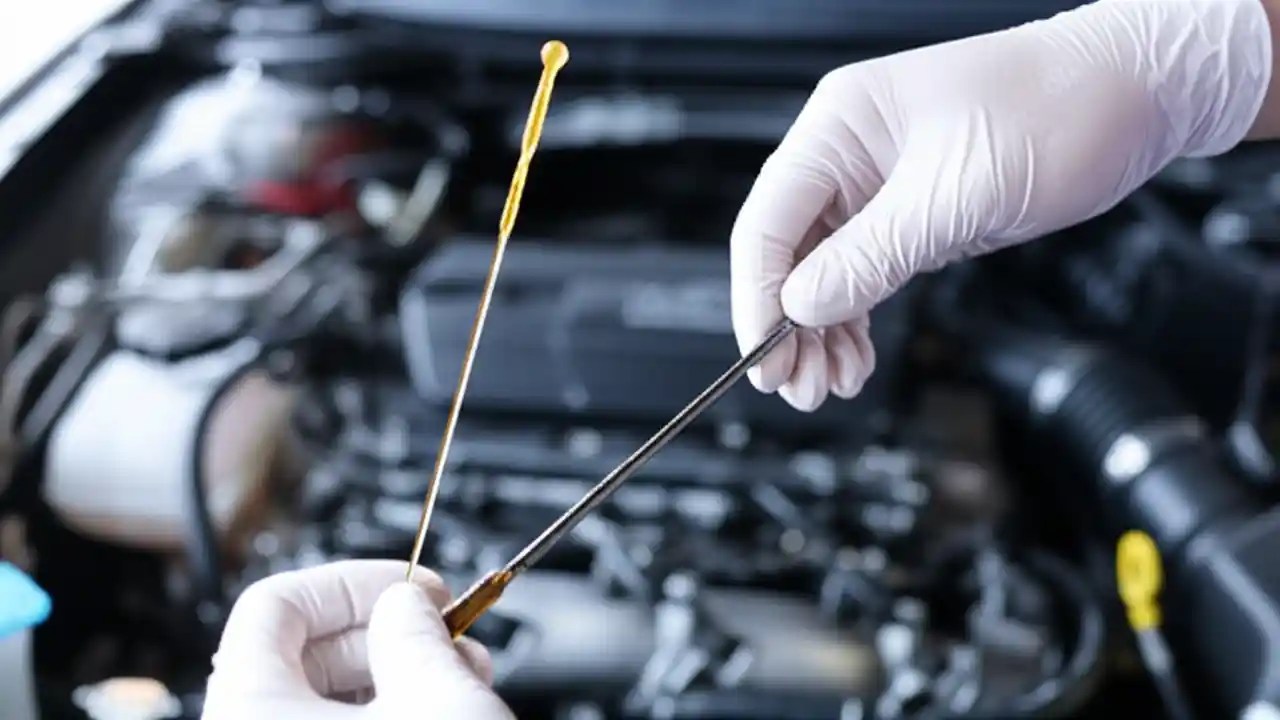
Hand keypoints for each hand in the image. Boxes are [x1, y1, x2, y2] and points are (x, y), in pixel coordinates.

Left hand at [201, 560, 513, 719]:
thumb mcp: (438, 698)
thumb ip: (414, 630)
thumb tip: (406, 602)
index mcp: (250, 709)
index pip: (273, 604)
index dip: (351, 582)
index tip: (409, 586)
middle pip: (303, 651)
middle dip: (387, 630)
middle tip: (446, 630)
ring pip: (324, 700)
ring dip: (397, 673)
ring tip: (460, 674)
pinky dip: (389, 713)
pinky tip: (443, 710)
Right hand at [731, 0, 1275, 410]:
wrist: (1136, 93)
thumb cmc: (1057, 109)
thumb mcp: (955, 195)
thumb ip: (871, 254)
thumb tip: (802, 306)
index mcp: (841, 123)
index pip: (768, 221)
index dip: (758, 296)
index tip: (765, 355)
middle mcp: (850, 151)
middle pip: (787, 251)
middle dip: (788, 324)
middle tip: (797, 386)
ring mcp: (878, 183)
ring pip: (822, 271)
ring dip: (821, 331)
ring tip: (830, 384)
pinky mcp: (911, 211)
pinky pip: (862, 272)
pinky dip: (855, 318)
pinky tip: (856, 355)